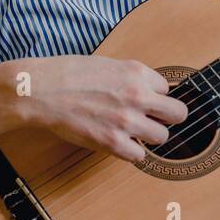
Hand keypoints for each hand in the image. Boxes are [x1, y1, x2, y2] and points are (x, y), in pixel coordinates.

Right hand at [12, 55, 188, 164]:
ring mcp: (127, 120)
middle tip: (153, 120)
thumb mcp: (108, 63)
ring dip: (149, 136)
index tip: (144, 100)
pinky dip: (131, 152)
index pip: (167, 88)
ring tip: (132, 132)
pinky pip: (139, 156)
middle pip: (177, 114)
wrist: (41, 90)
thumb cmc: (67, 74)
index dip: (154, 96)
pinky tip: (119, 143)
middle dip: (167, 117)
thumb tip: (148, 90)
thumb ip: (131, 77)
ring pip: (161, 137)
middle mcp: (137, 95)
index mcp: (136, 72)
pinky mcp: (113, 142)